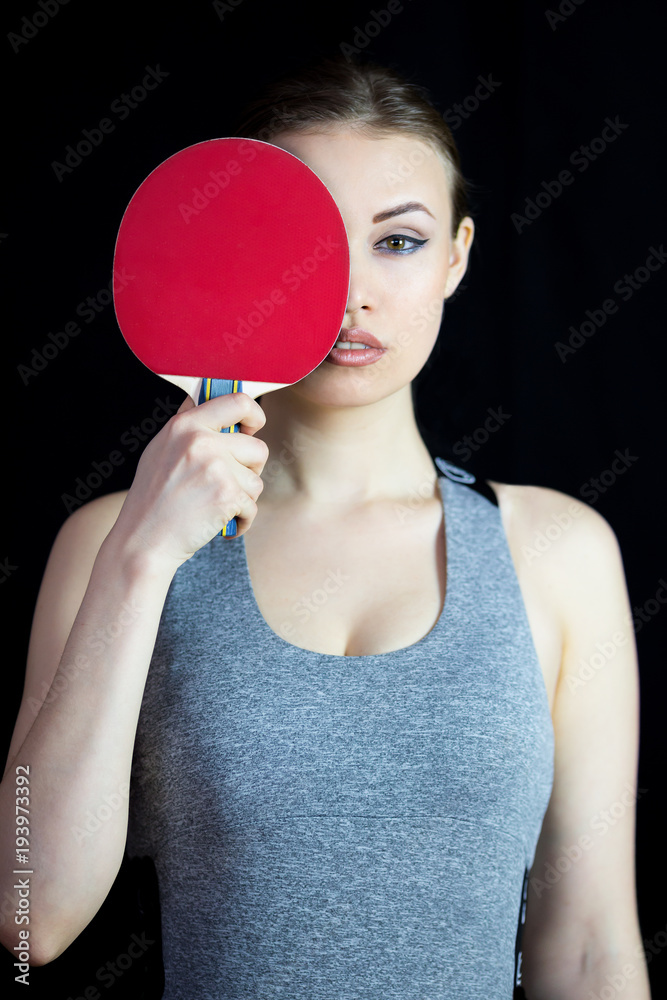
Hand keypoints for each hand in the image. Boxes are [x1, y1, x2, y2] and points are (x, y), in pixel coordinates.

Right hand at [111, 392, 268, 569]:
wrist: (144, 541)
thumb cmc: (153, 498)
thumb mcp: (161, 449)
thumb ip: (188, 424)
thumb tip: (208, 392)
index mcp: (185, 424)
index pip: (237, 401)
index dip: (254, 415)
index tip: (253, 430)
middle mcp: (200, 441)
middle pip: (257, 448)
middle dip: (250, 470)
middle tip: (228, 484)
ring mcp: (215, 466)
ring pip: (256, 480)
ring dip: (242, 499)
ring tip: (215, 507)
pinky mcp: (226, 494)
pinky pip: (252, 506)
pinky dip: (241, 520)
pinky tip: (219, 523)